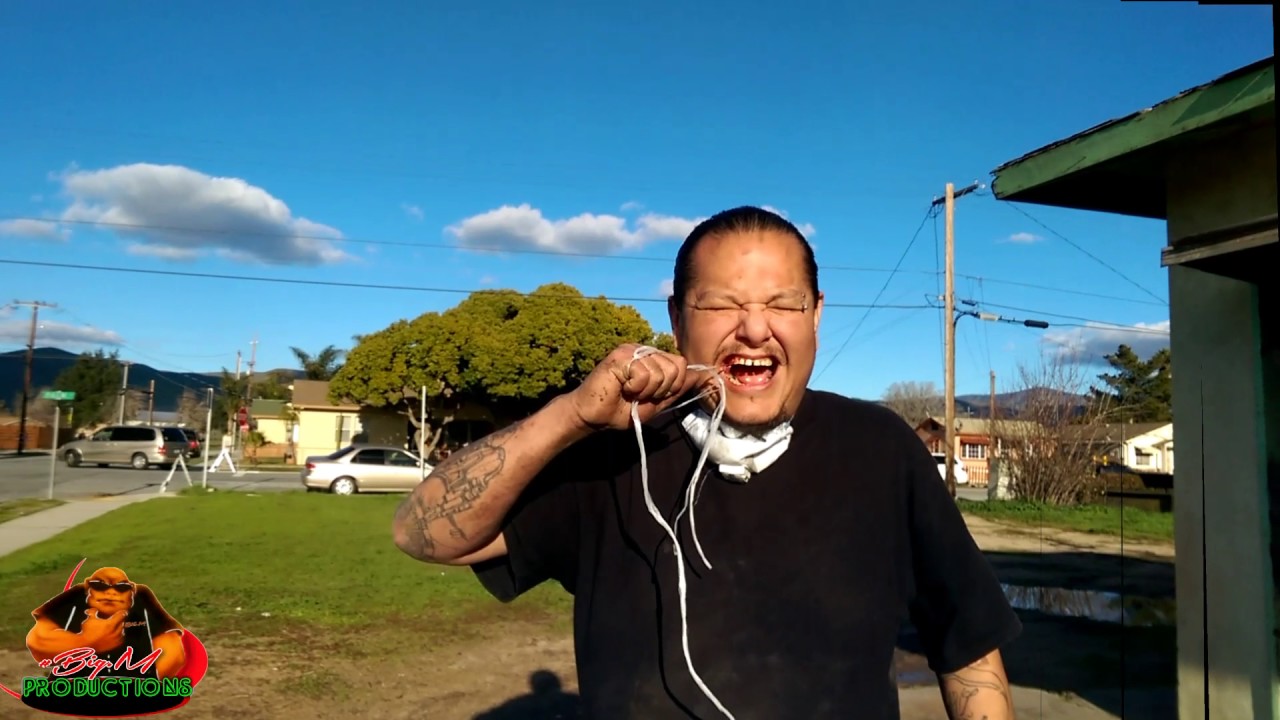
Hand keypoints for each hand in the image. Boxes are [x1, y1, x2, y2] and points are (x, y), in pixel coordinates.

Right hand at [79, 609, 124, 652]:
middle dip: (120, 620)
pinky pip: (121, 639)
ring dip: (120, 628)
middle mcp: (115, 632)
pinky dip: (119, 636)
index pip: (122, 615)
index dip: (121, 612)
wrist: (83, 645)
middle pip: (122, 623)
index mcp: (110, 624)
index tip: (121, 612)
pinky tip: (116, 634)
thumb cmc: (86, 632)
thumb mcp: (90, 619)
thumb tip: (95, 609)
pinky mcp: (114, 645)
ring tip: (115, 627)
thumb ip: (93, 612)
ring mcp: (115, 639)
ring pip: (122, 631)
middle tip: (116, 619)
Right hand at [567, 344, 706, 430]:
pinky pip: (644, 373)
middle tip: (641, 394)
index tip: (655, 396)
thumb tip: (702, 376)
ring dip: (647, 390)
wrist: (593, 417)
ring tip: (630, 392)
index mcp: (652, 359)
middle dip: (662, 389)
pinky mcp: (621, 355)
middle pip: (676, 366)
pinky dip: (636, 388)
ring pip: (661, 371)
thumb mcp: (657, 403)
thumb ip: (677, 389)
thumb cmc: (620, 410)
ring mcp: (632, 350)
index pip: (681, 364)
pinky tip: (623, 388)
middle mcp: (643, 350)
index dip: (674, 385)